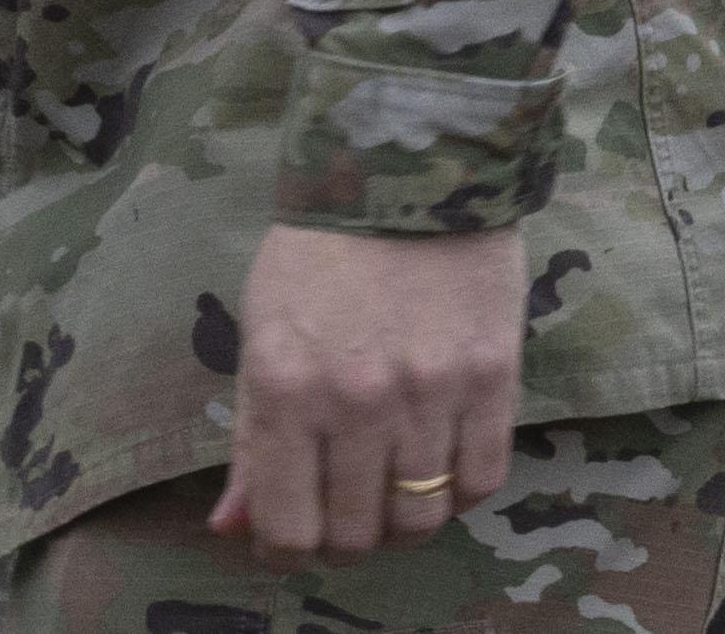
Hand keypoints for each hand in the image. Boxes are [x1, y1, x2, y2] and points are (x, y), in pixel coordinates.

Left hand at [207, 222, 525, 565]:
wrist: (404, 175)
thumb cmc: (316, 256)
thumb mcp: (259, 334)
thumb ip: (249, 440)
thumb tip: (231, 528)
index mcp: (282, 385)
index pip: (287, 525)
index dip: (285, 549)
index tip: (288, 540)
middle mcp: (355, 400)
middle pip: (358, 533)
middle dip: (344, 539)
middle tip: (340, 514)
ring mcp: (430, 394)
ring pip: (422, 519)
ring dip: (401, 520)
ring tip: (388, 489)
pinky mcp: (493, 382)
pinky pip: (481, 483)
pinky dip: (457, 492)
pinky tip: (437, 464)